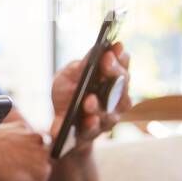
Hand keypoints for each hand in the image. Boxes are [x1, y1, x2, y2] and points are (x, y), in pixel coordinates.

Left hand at [50, 42, 132, 156]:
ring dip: (100, 104)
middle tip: (106, 62)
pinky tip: (88, 119)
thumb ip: (81, 66)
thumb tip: (97, 49)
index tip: (114, 47)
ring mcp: (108, 117)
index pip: (122, 65)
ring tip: (90, 99)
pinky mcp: (93, 133)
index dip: (121, 56)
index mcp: (111, 80)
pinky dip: (92, 124)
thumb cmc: (67, 94)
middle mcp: (116, 98)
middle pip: (122, 85)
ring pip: (111, 111)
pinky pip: (95, 130)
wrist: (59, 124)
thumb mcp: (68, 75)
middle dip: (115, 73)